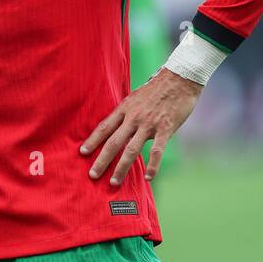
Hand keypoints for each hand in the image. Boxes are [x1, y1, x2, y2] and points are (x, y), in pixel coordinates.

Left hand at [81, 68, 201, 186]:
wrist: (180, 78)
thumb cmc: (158, 88)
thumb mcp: (136, 96)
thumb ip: (127, 112)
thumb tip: (117, 125)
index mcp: (125, 108)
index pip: (104, 127)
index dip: (92, 140)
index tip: (82, 152)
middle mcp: (134, 117)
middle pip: (113, 142)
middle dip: (101, 160)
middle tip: (92, 175)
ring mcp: (149, 124)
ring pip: (131, 150)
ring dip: (121, 168)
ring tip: (113, 182)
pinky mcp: (165, 129)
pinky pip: (156, 151)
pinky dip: (152, 166)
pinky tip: (148, 178)